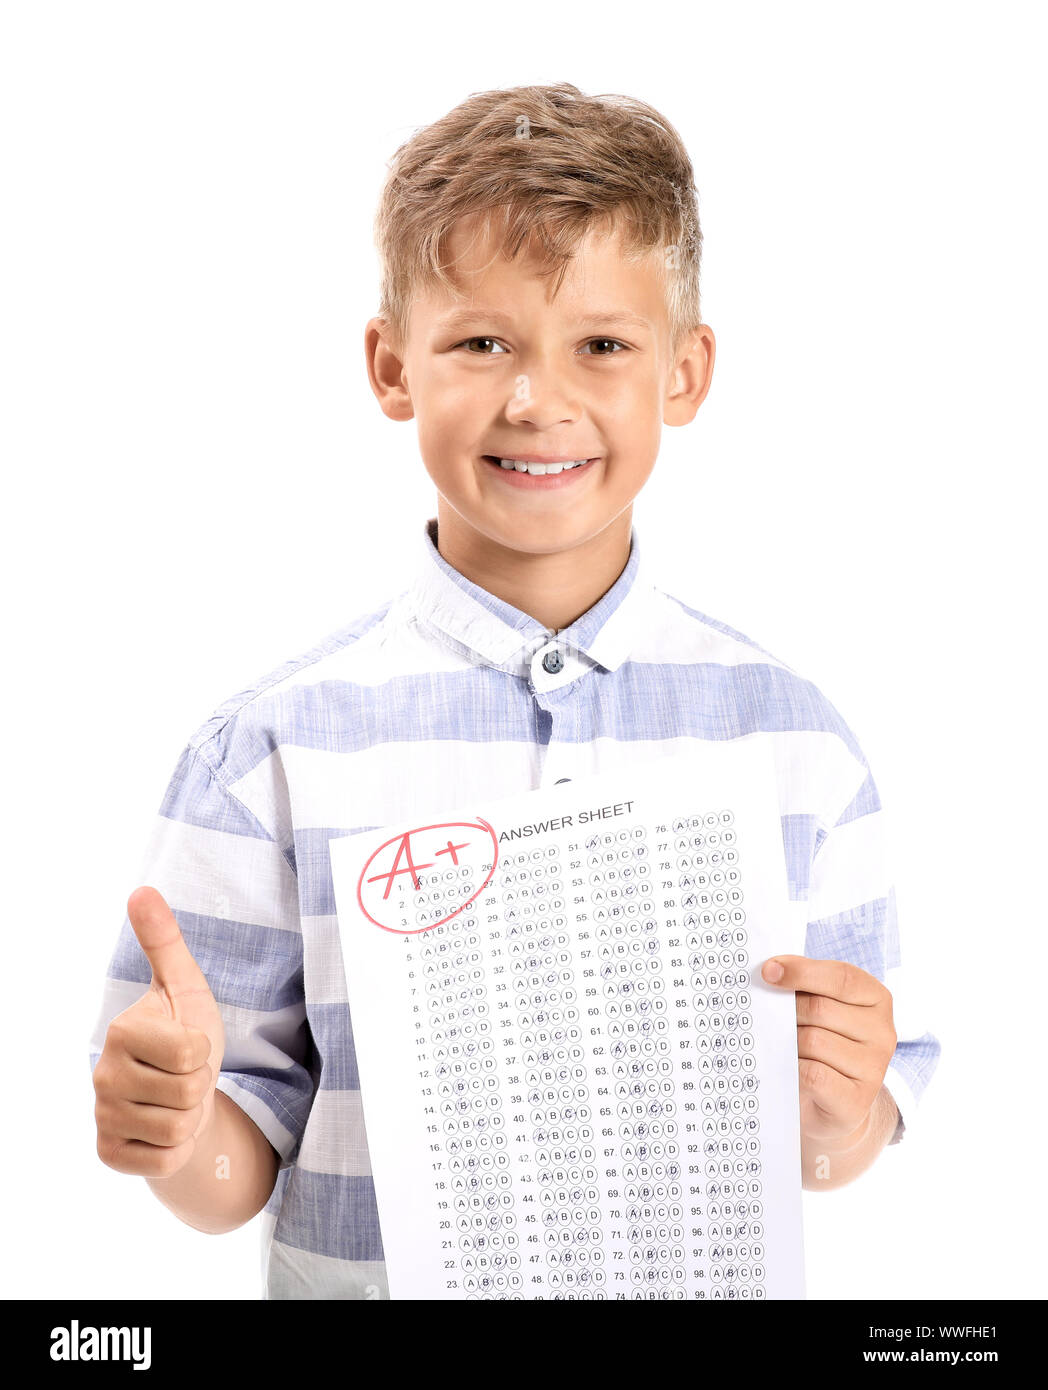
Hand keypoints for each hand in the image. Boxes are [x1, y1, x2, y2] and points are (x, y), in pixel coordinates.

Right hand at [94, 886, 224, 1177]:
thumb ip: (164, 940)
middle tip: (187, 1078)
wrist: (179, 1095)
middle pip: (189, 1091)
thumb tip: (142, 889)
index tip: (190, 1046)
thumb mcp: (185, 986)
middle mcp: (102, 1076)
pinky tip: (164, 1128)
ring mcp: (102, 1118)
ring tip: (177, 1101)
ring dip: (190, 1117)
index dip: (205, 1051)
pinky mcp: (109, 1154)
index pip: (193, 1053)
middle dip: (201, 1086)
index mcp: (122, 1031)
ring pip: (179, 1129)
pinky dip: (177, 1149)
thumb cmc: (185, 1033)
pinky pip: (165, 1160)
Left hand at [761, 955, 896, 1145]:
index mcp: (876, 998)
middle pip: (820, 1008)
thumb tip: (771, 970)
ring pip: (813, 1040)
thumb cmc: (820, 1046)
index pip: (841, 977)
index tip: (768, 970)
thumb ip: (804, 987)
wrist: (829, 1104)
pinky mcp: (858, 1100)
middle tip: (769, 1018)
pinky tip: (788, 1069)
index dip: (802, 971)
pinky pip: (813, 1074)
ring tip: (782, 1048)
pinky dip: (793, 1068)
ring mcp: (875, 1068)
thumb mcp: (819, 1010)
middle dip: (787, 1011)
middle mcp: (883, 1032)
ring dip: (787, 1043)